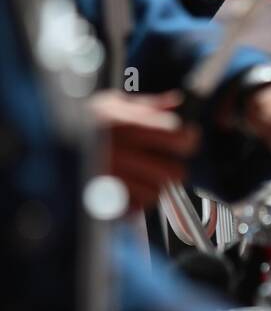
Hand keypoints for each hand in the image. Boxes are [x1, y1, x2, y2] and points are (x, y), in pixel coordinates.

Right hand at [89, 90, 199, 209]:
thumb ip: (148, 105)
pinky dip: (137, 202)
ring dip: (156, 186)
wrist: (44, 142)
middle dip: (174, 167)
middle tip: (165, 161)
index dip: (188, 138)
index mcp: (126, 125)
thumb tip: (177, 102)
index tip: (186, 139)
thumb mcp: (111, 104)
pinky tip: (128, 188)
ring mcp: (113, 179)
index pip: (177, 135)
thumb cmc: (80, 121)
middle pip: (174, 171)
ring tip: (142, 175)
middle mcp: (122, 152)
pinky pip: (136, 208)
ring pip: (159, 193)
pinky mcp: (103, 199)